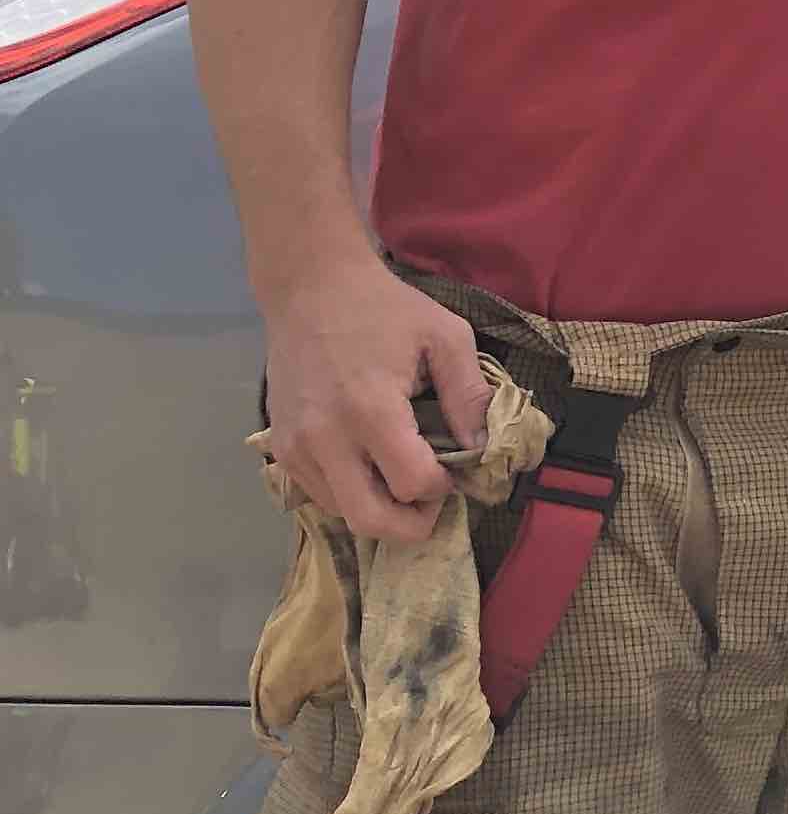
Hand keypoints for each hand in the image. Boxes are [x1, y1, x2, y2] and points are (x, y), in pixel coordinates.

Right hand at [258, 256, 487, 541]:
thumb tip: (482, 447)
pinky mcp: (279, 447)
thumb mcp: (446, 337)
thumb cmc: (384, 309)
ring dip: (380, 510)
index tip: (455, 466)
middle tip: (433, 500)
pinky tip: (372, 467)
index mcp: (370, 410)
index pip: (411, 484)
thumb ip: (469, 395)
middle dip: (411, 524)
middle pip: (370, 520)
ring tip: (404, 478)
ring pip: (341, 513)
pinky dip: (350, 495)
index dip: (442, 487)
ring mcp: (294, 447)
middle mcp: (324, 438)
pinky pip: (318, 495)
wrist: (310, 288)